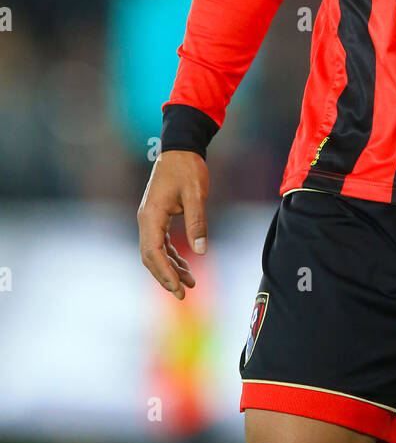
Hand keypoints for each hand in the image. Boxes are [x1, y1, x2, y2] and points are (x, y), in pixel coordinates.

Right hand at [137, 150, 209, 299]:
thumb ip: (197, 222)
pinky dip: (172, 256)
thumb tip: (201, 251)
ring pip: (155, 252)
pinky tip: (185, 265)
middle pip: (150, 257)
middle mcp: (146, 220)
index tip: (179, 288)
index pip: (153, 253)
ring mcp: (150, 219)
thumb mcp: (196, 194)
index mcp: (151, 216)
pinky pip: (161, 243)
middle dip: (166, 277)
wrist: (181, 148)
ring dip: (170, 268)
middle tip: (184, 294)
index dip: (165, 273)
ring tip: (190, 282)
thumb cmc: (188, 168)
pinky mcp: (157, 217)